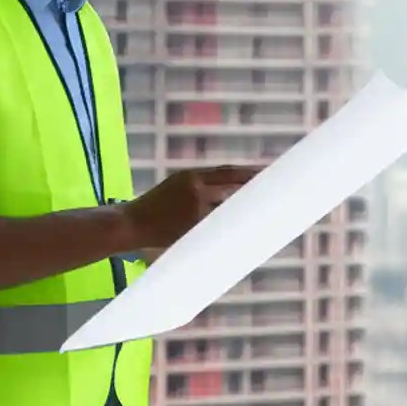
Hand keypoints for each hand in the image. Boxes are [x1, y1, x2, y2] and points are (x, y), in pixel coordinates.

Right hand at [117, 165, 260, 249]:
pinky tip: (242, 233)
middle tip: (276, 195)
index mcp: (191, 176)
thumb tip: (230, 192)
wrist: (130, 223)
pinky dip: (228, 229)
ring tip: (263, 216)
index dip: (248, 173)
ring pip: (227, 210)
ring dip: (243, 213)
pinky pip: (217, 227)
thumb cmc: (154, 206)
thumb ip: (201, 186)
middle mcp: (196, 189)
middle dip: (253, 192)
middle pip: (233, 189)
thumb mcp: (175, 186)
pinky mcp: (192, 228)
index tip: (267, 172)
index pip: (227, 172)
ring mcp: (195, 209)